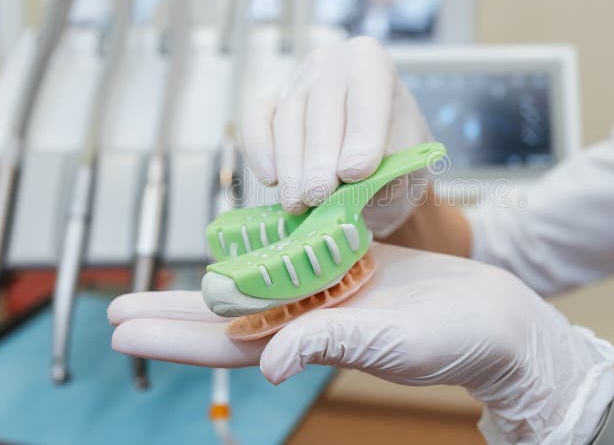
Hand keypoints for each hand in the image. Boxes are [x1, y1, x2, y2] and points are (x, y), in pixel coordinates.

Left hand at [109, 244, 613, 442]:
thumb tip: (266, 365)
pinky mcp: (351, 268)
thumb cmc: (452, 338)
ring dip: (208, 285)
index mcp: (312, 341)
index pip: (226, 344)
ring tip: (164, 282)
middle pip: (227, 318)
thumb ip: (328, 343)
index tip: (122, 331)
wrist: (495, 316)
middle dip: (172, 313)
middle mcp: (311, 319)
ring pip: (254, 288)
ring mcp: (329, 294)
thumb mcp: (389, 341)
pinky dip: (261, 256)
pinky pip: (293, 260)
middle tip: (118, 307)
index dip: (172, 339)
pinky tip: (238, 249)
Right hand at [241, 37, 431, 236]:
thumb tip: (380, 187)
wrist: (374, 144)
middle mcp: (332, 62)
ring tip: (298, 203)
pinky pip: (257, 122)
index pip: (368, 94)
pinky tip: (270, 180)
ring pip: (288, 119)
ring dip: (291, 166)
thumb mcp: (411, 159)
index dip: (362, 135)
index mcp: (373, 63)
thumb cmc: (394, 145)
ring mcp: (296, 79)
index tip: (355, 173)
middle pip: (322, 108)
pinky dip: (260, 152)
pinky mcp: (270, 100)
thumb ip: (399, 168)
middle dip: (319, 158)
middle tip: (319, 196)